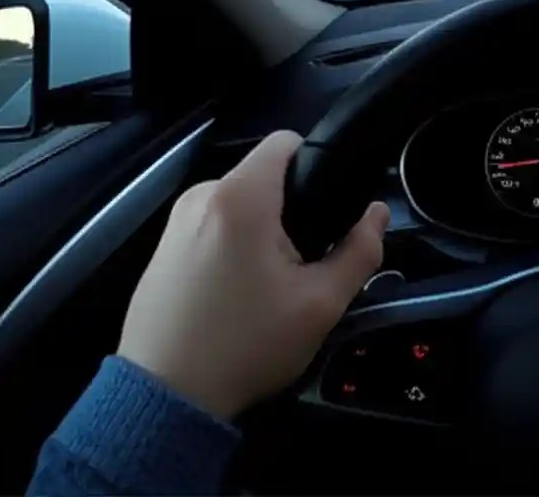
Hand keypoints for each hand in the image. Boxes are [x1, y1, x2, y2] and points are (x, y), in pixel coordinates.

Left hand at [118, 131, 388, 418]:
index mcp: (240, 197)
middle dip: (292, 210)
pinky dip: (233, 248)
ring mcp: (174, 222)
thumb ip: (359, 251)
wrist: (167, 396)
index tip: (329, 212)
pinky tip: (236, 295)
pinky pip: (212, 228)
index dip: (318, 164)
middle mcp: (201, 195)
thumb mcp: (321, 304)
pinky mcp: (161, 249)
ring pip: (239, 205)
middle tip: (306, 265)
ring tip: (271, 286)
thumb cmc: (248, 345)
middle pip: (264, 178)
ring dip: (263, 232)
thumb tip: (376, 215)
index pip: (286, 141)